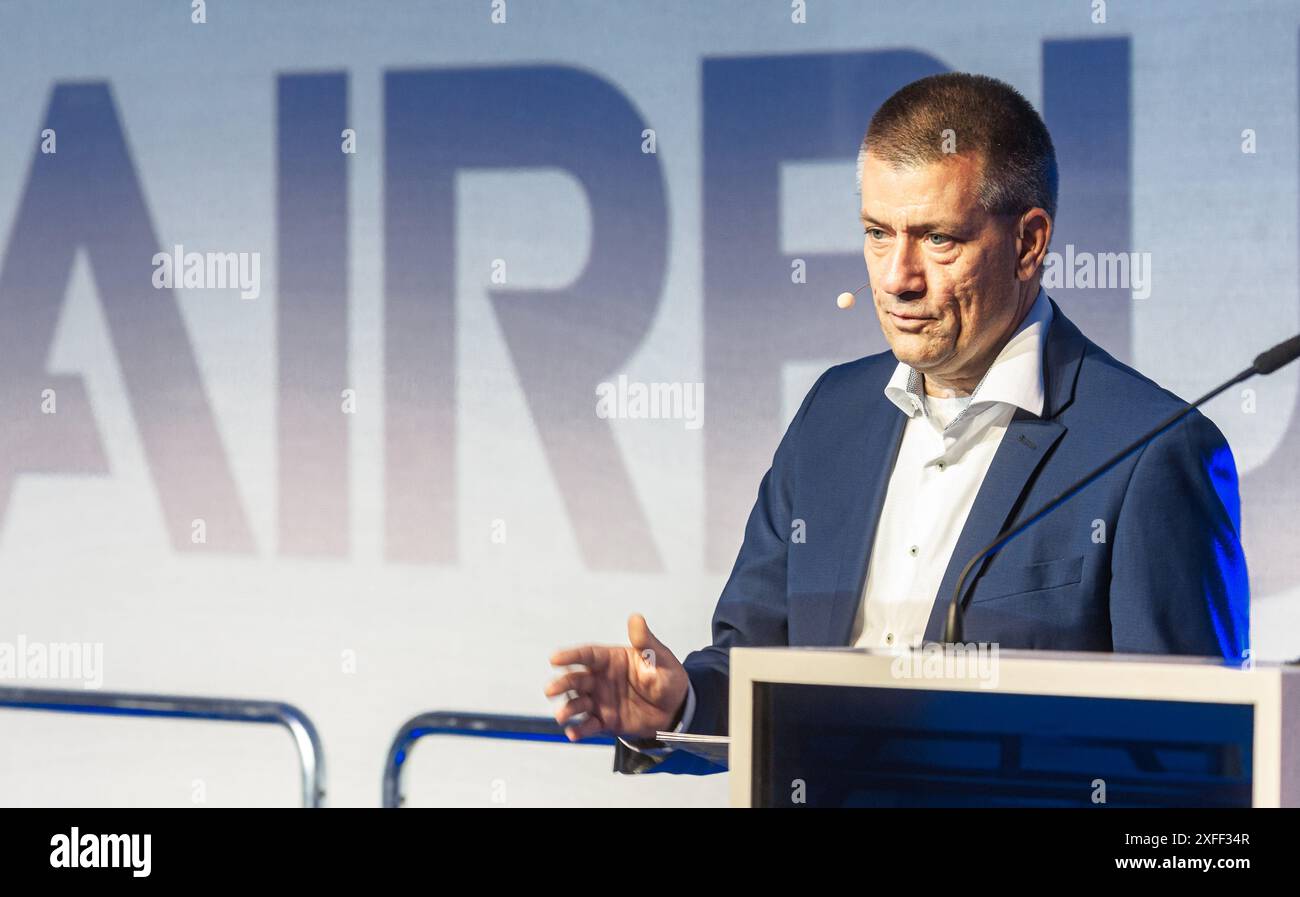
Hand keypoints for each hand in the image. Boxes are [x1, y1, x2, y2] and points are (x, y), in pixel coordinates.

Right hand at [545, 614, 688, 740]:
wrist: (676, 709)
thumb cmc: (667, 678)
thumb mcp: (660, 659)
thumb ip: (646, 642)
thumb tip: (636, 618)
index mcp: (611, 659)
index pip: (587, 655)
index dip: (571, 656)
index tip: (555, 659)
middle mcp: (601, 679)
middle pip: (576, 679)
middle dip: (562, 684)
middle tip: (551, 690)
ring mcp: (601, 701)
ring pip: (577, 703)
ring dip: (567, 708)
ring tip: (562, 715)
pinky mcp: (605, 721)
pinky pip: (588, 726)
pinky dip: (579, 730)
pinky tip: (573, 733)